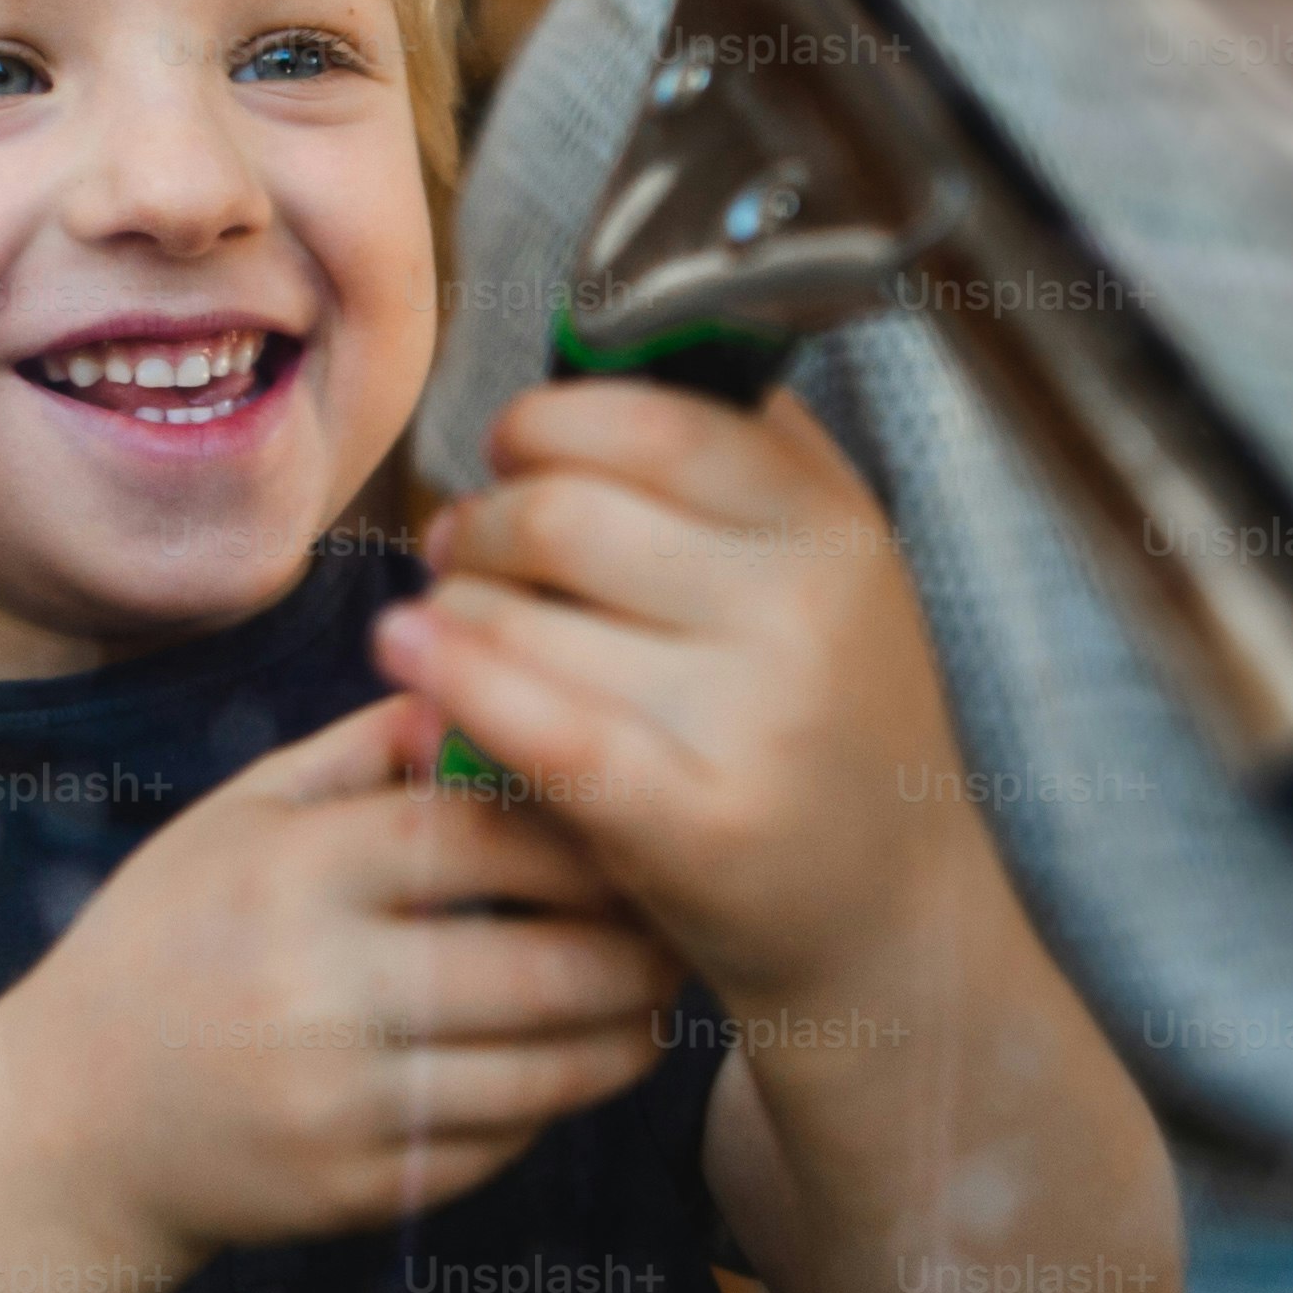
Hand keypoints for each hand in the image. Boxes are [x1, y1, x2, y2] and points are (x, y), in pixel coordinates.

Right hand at [0, 690, 681, 1271]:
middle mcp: (319, 990)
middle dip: (638, 943)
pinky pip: (503, 1141)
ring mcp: (343, 1102)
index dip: (583, 829)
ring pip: (547, 1070)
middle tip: (680, 917)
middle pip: (545, 963)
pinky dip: (554, 1100)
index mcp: (294, 873)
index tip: (634, 819)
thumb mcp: (239, 819)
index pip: (487, 837)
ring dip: (626, 1031)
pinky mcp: (361, 1191)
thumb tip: (490, 678)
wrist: (73, 1125)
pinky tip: (573, 1060)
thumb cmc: (169, 940)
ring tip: (656, 992)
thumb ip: (366, 751)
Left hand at [383, 381, 983, 1013]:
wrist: (888, 927)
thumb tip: (601, 364)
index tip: (514, 454)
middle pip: (562, 510)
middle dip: (480, 523)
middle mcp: (804, 610)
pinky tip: (403, 654)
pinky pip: (535, 719)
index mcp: (832, 527)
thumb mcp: (830, 575)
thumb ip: (744, 460)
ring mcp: (754, 717)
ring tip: (456, 631)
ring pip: (522, 614)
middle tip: (462, 552)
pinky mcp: (693, 822)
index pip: (648, 421)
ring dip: (455, 612)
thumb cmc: (829, 735)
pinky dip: (449, 675)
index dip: (544, 424)